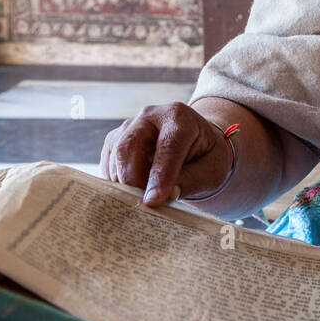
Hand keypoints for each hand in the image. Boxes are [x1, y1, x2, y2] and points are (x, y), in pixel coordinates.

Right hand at [100, 103, 231, 206]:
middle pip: (129, 146)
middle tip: (142, 205)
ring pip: (114, 156)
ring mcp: (129, 126)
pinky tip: (133, 193)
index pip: (167, 146)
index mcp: (179, 117)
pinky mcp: (115, 139)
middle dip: (132, 180)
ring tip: (141, 201)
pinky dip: (116, 183)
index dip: (159, 175)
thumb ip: (191, 181)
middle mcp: (150, 116)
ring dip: (123, 184)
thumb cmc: (206, 156)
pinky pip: (107, 163)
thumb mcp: (211, 169)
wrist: (196, 143)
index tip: (153, 201)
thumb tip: (163, 197)